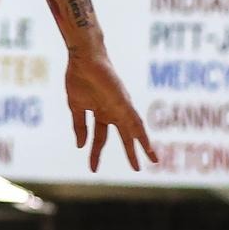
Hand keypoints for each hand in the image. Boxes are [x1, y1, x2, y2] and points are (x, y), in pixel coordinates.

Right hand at [65, 51, 156, 170]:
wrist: (83, 59)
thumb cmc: (78, 78)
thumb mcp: (76, 106)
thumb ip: (79, 126)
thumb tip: (80, 145)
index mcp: (99, 113)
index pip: (99, 138)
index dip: (95, 153)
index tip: (93, 169)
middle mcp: (112, 112)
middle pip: (123, 137)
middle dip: (129, 152)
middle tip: (136, 169)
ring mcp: (120, 108)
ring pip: (134, 131)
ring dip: (142, 146)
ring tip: (152, 160)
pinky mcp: (124, 103)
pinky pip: (136, 121)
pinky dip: (142, 134)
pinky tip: (147, 145)